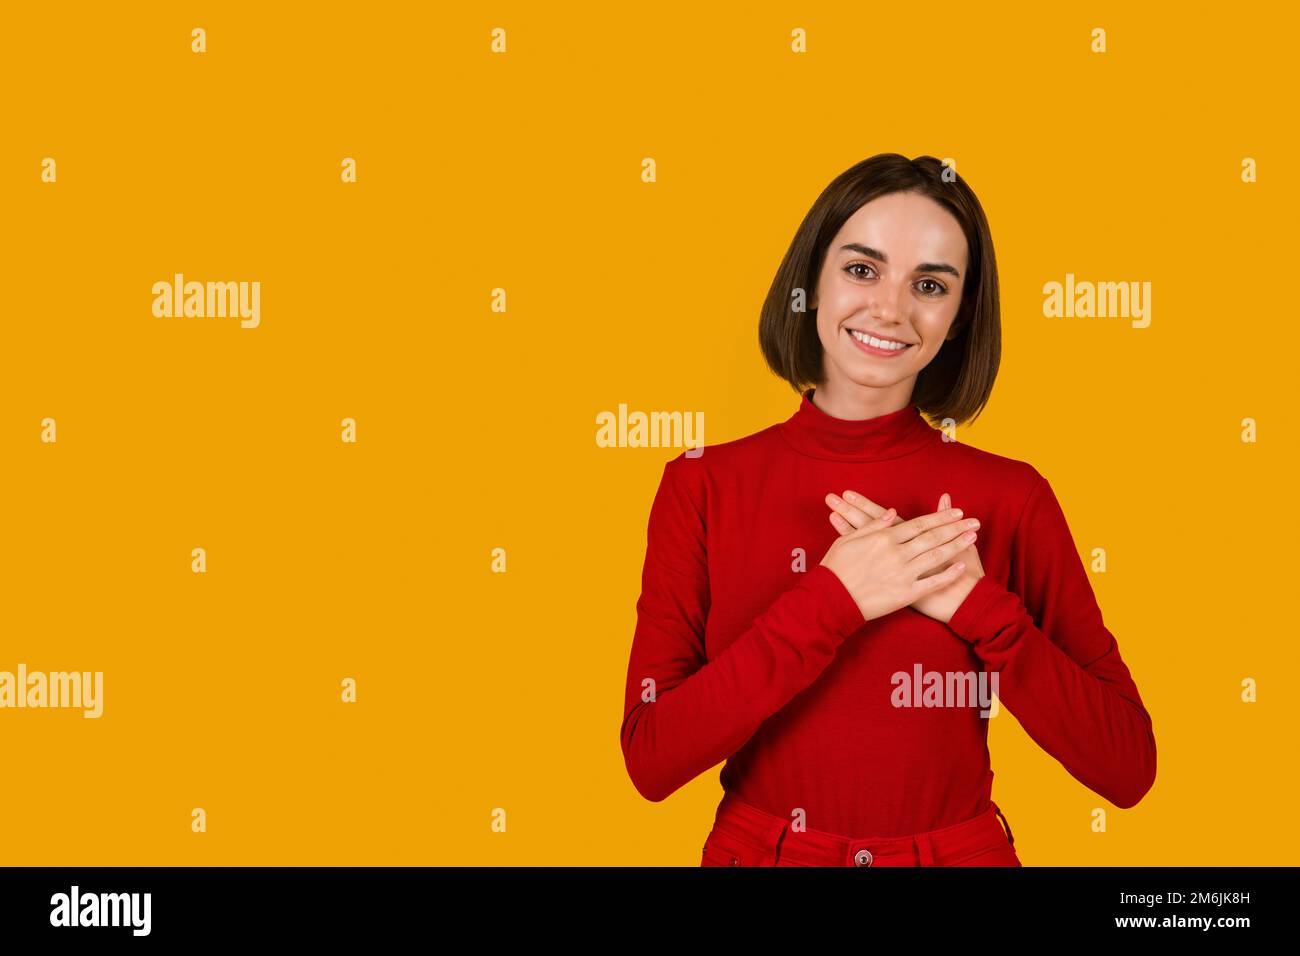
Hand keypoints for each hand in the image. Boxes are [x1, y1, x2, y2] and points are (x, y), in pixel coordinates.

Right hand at [825, 490, 984, 624]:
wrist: (830, 600)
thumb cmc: (835, 569)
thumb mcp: (848, 541)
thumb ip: (872, 526)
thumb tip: (892, 513)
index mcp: (883, 538)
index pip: (919, 523)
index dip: (940, 516)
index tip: (956, 510)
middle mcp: (897, 553)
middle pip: (933, 536)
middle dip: (956, 527)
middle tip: (973, 520)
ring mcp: (903, 573)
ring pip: (936, 556)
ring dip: (957, 545)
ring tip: (973, 537)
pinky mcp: (905, 594)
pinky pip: (932, 583)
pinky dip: (948, 575)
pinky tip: (962, 567)